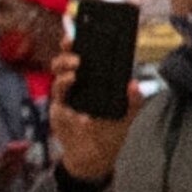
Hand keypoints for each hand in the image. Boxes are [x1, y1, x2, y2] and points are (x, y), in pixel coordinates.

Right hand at [47, 50, 136, 183]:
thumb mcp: (126, 117)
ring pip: (58, 75)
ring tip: (76, 69)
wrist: (95, 158)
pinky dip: (66, 89)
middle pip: (66, 63)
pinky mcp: (59, 111)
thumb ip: (132, 101)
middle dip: (67, 51)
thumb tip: (133, 83)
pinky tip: (75, 88)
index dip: (83, 45)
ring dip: (64, 69)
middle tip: (75, 47)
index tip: (84, 33)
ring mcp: (67, 98)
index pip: (87, 60)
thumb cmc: (110, 134)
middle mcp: (78, 87)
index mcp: (94, 84)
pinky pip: (59, 96)